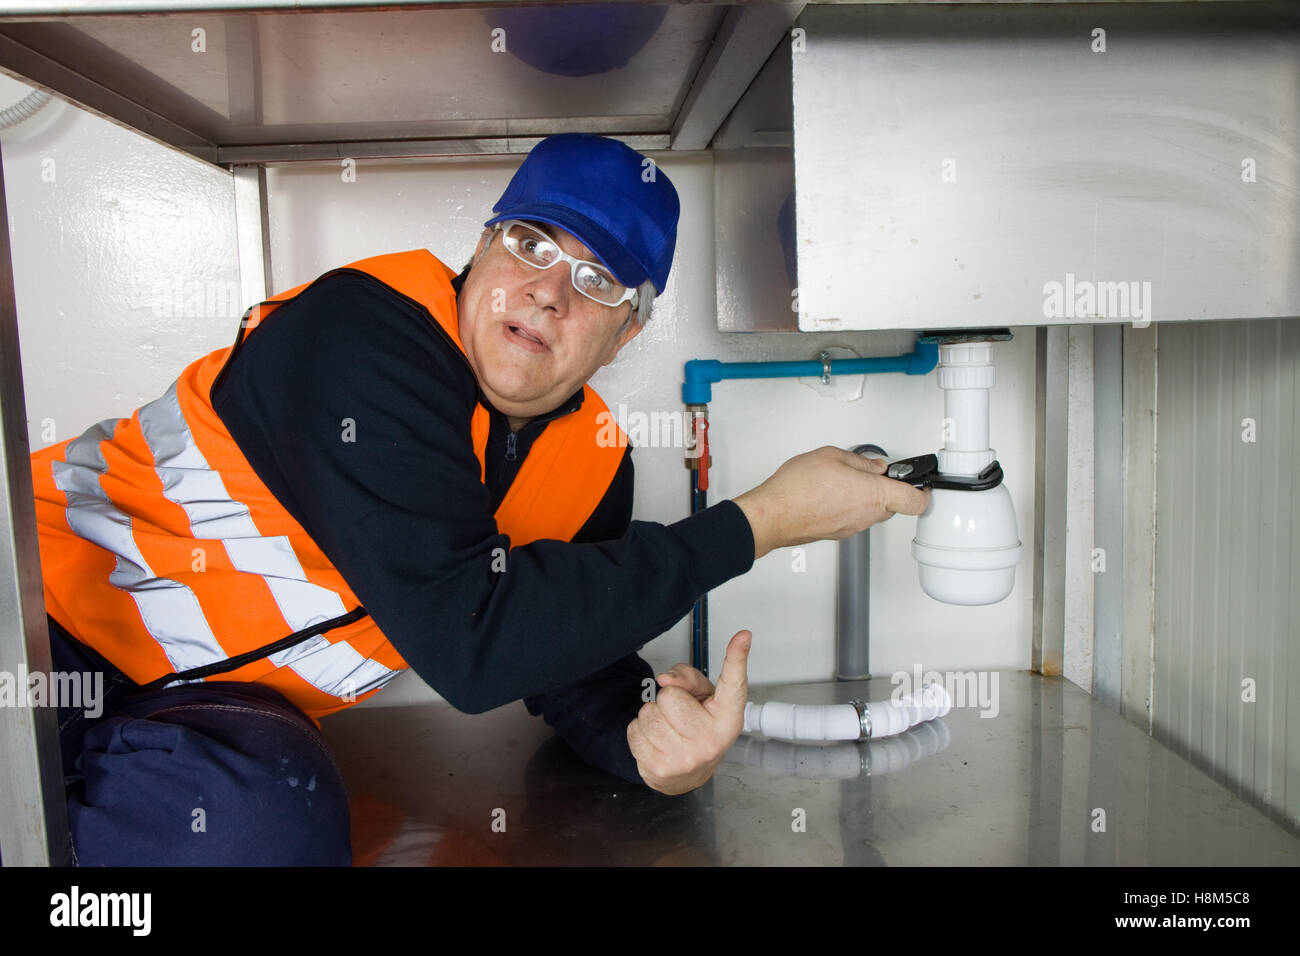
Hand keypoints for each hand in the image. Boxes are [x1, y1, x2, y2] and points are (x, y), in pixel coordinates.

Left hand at [627, 629, 750, 794]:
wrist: (686, 774)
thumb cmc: (697, 727)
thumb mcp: (701, 698)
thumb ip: (687, 678)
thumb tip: (665, 679)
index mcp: (727, 718)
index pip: (732, 684)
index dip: (737, 658)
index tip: (743, 636)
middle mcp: (711, 740)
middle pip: (669, 696)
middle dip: (668, 700)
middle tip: (679, 715)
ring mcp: (685, 758)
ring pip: (648, 713)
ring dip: (652, 716)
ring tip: (668, 729)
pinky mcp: (660, 768)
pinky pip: (634, 731)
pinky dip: (639, 732)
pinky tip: (656, 741)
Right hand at [732, 446, 930, 558]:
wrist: (773, 515)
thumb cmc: (798, 488)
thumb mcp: (832, 455)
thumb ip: (860, 461)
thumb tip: (873, 466)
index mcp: (874, 494)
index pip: (916, 501)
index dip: (922, 491)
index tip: (920, 482)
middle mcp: (867, 515)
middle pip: (894, 506)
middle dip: (888, 489)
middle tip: (875, 474)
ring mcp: (852, 528)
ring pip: (872, 513)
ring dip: (866, 498)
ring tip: (845, 481)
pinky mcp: (837, 533)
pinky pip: (853, 518)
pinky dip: (848, 507)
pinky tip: (830, 494)